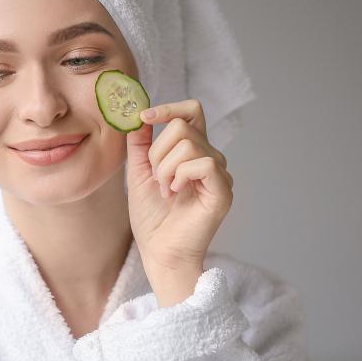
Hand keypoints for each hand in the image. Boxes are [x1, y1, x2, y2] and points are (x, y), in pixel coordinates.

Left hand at [126, 99, 233, 303]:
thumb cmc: (152, 218)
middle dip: (158, 151)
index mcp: (193, 152)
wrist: (158, 252)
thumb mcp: (139, 172)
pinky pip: (203, 163)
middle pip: (183, 125)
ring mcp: (220, 174)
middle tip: (157, 180)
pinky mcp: (223, 190)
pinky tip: (175, 193)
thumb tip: (139, 114)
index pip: (191, 111)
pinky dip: (180, 176)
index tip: (144, 117)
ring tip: (165, 191)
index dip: (168, 108)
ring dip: (165, 168)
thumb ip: (140, 143)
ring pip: (188, 144)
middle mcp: (210, 158)